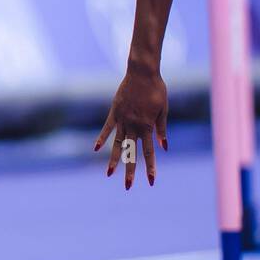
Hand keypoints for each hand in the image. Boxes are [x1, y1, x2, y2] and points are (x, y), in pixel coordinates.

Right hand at [95, 65, 168, 188]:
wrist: (143, 73)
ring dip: (114, 160)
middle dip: (130, 171)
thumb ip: (161, 129)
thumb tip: (164, 147)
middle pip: (131, 153)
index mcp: (147, 126)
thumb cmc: (157, 90)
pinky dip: (101, 138)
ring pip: (117, 144)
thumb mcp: (163, 110)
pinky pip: (107, 128)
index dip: (150, 168)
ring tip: (109, 174)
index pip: (149, 152)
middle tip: (128, 187)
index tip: (151, 181)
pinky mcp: (114, 112)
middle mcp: (134, 126)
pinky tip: (95, 149)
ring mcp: (122, 120)